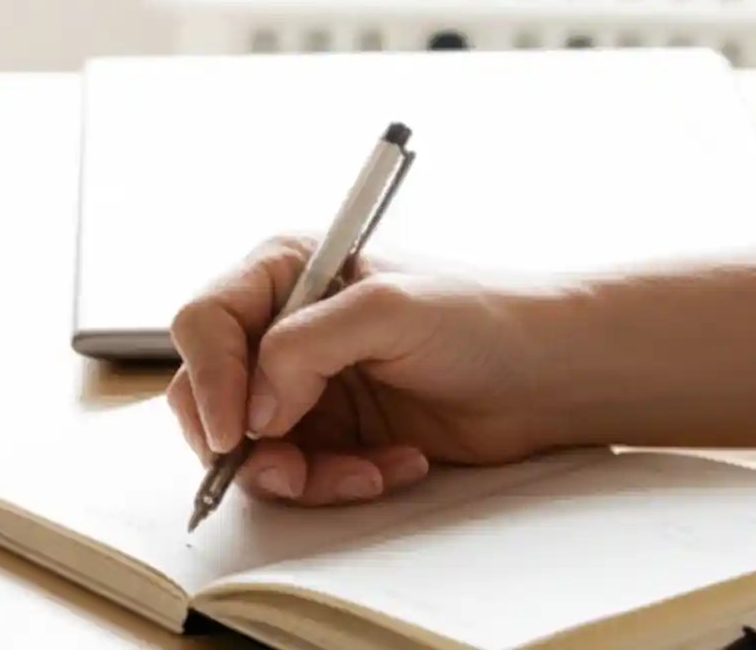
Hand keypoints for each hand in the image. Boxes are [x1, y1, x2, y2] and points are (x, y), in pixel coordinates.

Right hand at [166, 236, 566, 506]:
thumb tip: (250, 409)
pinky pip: (300, 474)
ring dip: (300, 474)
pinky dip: (337, 483)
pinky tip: (393, 466)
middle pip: (211, 392)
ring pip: (251, 447)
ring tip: (364, 473)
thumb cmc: (482, 318)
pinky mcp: (332, 432)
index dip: (209, 379)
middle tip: (288, 470)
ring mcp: (305, 384)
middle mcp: (284, 327)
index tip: (234, 433)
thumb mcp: (388, 311)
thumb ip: (303, 347)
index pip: (206, 323)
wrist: (549, 373)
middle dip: (244, 442)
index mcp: (286, 271)